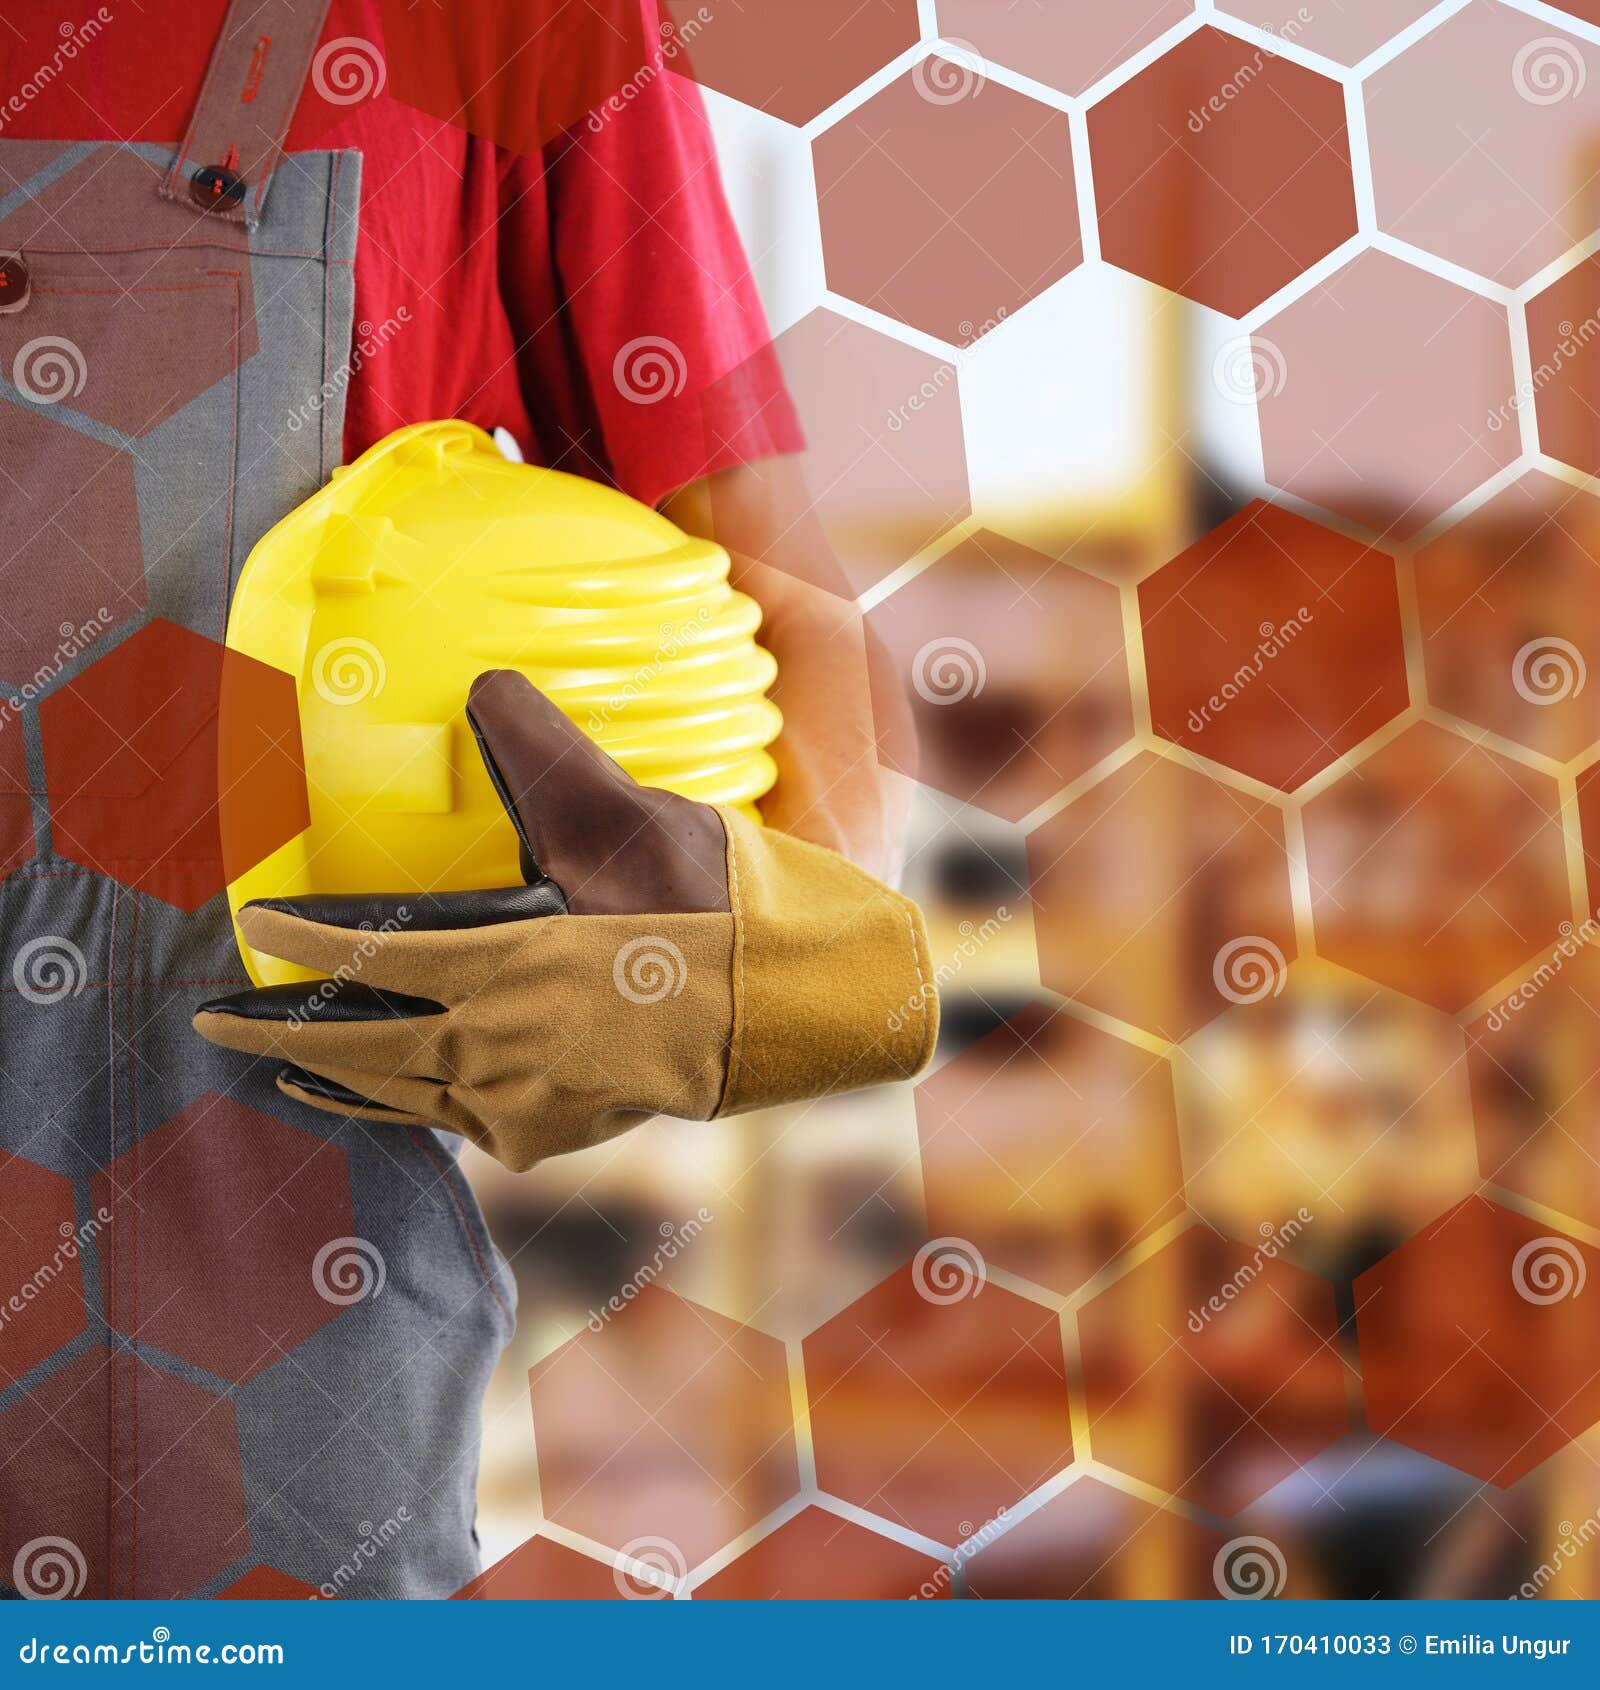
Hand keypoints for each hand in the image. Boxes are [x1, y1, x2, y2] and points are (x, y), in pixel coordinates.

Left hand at [194, 672, 937, 1169]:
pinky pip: (454, 1126)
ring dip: (333, 1084)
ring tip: (284, 1071)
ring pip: (399, 1101)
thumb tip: (487, 683)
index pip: (374, 963)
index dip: (302, 948)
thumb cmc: (708, 915)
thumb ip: (546, 751)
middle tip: (209, 1024)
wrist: (782, 1009)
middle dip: (274, 1036)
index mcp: (506, 972)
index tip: (249, 932)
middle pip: (361, 1052)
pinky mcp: (554, 1130)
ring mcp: (524, 1102)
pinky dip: (406, 1111)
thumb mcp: (630, 820)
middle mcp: (499, 1048)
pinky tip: (395, 1100)